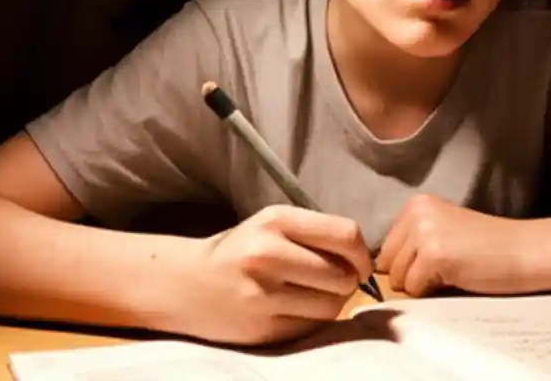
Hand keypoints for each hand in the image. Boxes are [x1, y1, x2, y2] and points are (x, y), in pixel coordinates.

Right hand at [167, 205, 372, 344]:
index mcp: (275, 221)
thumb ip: (316, 235)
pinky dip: (311, 320)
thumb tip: (365, 260)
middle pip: (343, 275)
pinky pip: (312, 327)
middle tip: (331, 281)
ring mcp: (263, 295)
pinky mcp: (261, 328)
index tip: (360, 264)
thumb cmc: (240, 251)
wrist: (185, 284)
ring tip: (309, 295)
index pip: (346, 235)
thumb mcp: (272, 226)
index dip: (363, 254)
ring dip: (331, 303)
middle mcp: (267, 255)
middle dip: (347, 281)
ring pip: (332, 306)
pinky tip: (290, 309)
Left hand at [376, 194, 530, 296]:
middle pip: (387, 264)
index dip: (408, 264)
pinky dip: (433, 291)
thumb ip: (412, 242)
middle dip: (411, 274)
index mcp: (416, 204)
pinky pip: (414, 289)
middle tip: (447, 267)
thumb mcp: (442, 232)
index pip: (385, 249)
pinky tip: (458, 276)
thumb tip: (376, 269)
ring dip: (422, 283)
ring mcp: (424, 232)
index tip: (438, 259)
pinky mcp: (434, 254)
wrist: (524, 251)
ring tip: (454, 269)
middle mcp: (416, 212)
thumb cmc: (486, 248)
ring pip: (398, 279)